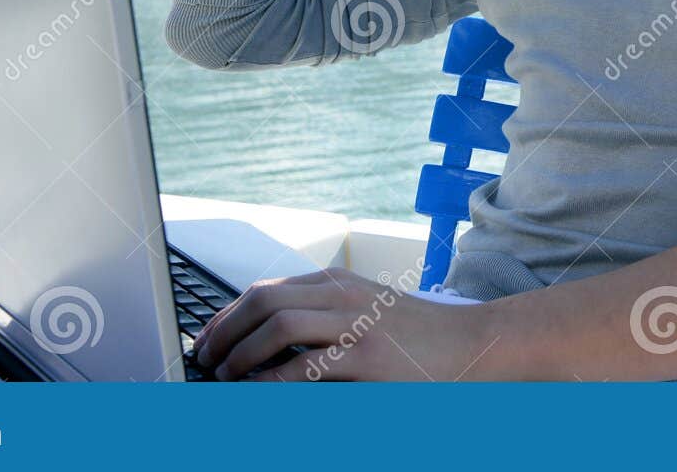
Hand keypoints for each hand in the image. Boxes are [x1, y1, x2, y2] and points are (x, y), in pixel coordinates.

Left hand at [191, 267, 498, 380]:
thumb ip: (320, 315)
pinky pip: (306, 368)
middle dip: (224, 331)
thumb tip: (264, 337)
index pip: (265, 290)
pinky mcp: (368, 359)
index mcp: (337, 282)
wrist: (471, 344)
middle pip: (263, 301)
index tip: (207, 340)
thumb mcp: (364, 309)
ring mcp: (356, 324)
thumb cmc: (415, 335)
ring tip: (227, 377)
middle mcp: (342, 295)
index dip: (227, 315)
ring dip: (241, 354)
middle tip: (206, 360)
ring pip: (278, 326)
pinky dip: (272, 382)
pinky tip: (257, 393)